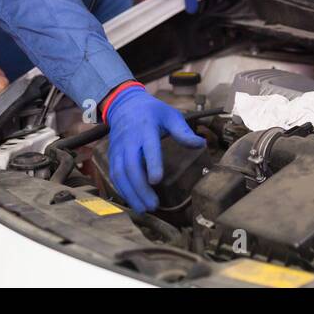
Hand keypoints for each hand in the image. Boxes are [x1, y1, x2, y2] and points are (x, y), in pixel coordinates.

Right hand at [103, 85, 204, 211]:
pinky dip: (121, 189)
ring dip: (130, 192)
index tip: (156, 180)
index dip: (151, 164)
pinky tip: (132, 200)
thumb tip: (201, 144)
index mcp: (146, 128)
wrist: (124, 104)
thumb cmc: (152, 112)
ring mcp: (118, 148)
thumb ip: (183, 131)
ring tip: (143, 209)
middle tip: (153, 205)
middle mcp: (129, 139)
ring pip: (120, 173)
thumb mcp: (170, 115)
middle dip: (140, 187)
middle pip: (131, 165)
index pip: (148, 147)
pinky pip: (114, 174)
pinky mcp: (112, 154)